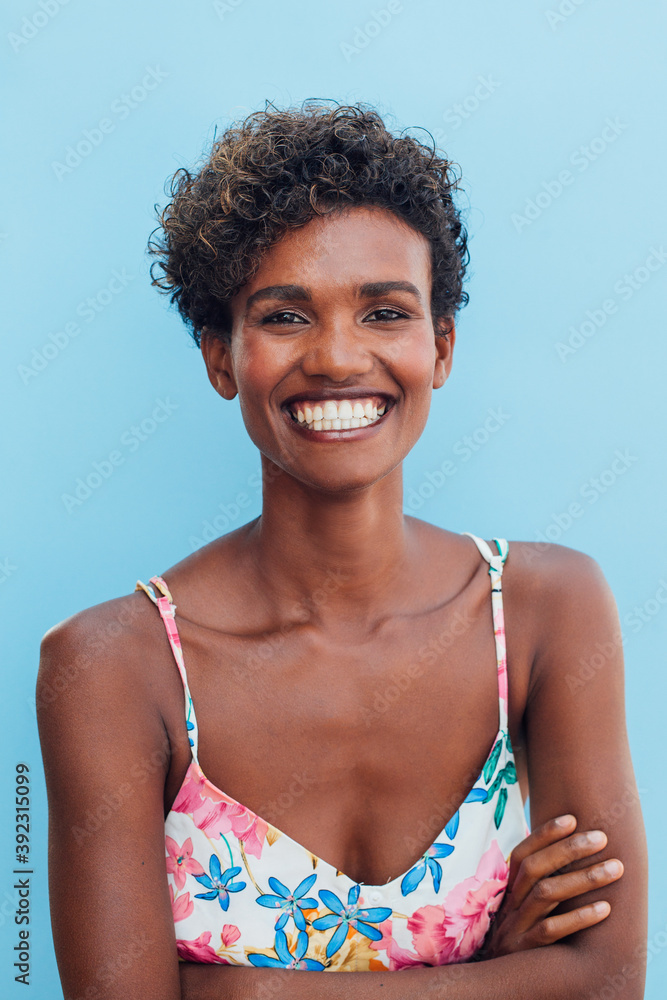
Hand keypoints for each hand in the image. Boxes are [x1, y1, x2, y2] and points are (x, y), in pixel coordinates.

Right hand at [479, 815, 622, 958]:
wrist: (499, 976)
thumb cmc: (520, 934)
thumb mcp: (521, 906)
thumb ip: (539, 882)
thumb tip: (571, 850)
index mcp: (508, 887)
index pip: (522, 852)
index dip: (545, 834)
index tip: (573, 818)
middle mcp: (510, 902)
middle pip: (534, 868)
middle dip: (569, 850)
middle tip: (602, 838)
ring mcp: (516, 926)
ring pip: (545, 895)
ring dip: (582, 879)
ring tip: (615, 868)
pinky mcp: (526, 950)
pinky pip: (551, 931)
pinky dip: (578, 918)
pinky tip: (604, 910)